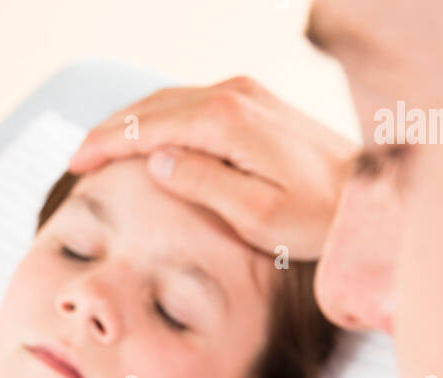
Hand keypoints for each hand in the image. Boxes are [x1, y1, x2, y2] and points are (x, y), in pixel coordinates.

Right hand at [68, 75, 357, 259]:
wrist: (368, 196)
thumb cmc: (316, 217)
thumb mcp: (258, 216)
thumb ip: (204, 185)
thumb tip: (157, 160)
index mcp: (226, 122)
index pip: (148, 126)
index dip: (106, 144)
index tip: (74, 165)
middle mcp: (234, 95)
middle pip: (153, 106)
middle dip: (110, 131)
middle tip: (75, 160)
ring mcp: (246, 94)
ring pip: (170, 100)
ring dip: (132, 123)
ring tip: (101, 150)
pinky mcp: (256, 103)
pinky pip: (192, 104)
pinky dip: (160, 119)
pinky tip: (147, 140)